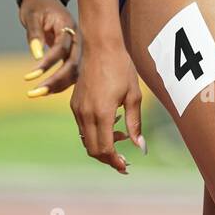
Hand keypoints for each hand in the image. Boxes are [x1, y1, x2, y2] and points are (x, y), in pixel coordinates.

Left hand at [19, 0, 78, 95]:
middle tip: (34, 93)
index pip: (61, 48)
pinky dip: (60, 82)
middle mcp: (76, 37)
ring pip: (75, 70)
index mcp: (68, 25)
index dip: (46, 63)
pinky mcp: (72, 52)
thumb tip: (37, 56)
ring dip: (58, 85)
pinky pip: (71, 70)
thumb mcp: (31, 15)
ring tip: (36, 94)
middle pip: (73, 63)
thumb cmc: (36, 5)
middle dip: (56, 81)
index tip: (29, 76)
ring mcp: (76, 45)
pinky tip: (45, 90)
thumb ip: (35, 34)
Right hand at [70, 42, 144, 173]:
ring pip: (86, 140)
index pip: (104, 149)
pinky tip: (111, 122)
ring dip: (102, 145)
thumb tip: (140, 146)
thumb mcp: (134, 95)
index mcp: (102, 113)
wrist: (100, 47)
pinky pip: (83, 127)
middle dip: (108, 158)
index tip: (125, 167)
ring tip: (121, 135)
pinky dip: (95, 133)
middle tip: (124, 160)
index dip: (115, 162)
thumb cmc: (121, 68)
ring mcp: (78, 109)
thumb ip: (135, 122)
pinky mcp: (74, 104)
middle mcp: (86, 114)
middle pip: (92, 149)